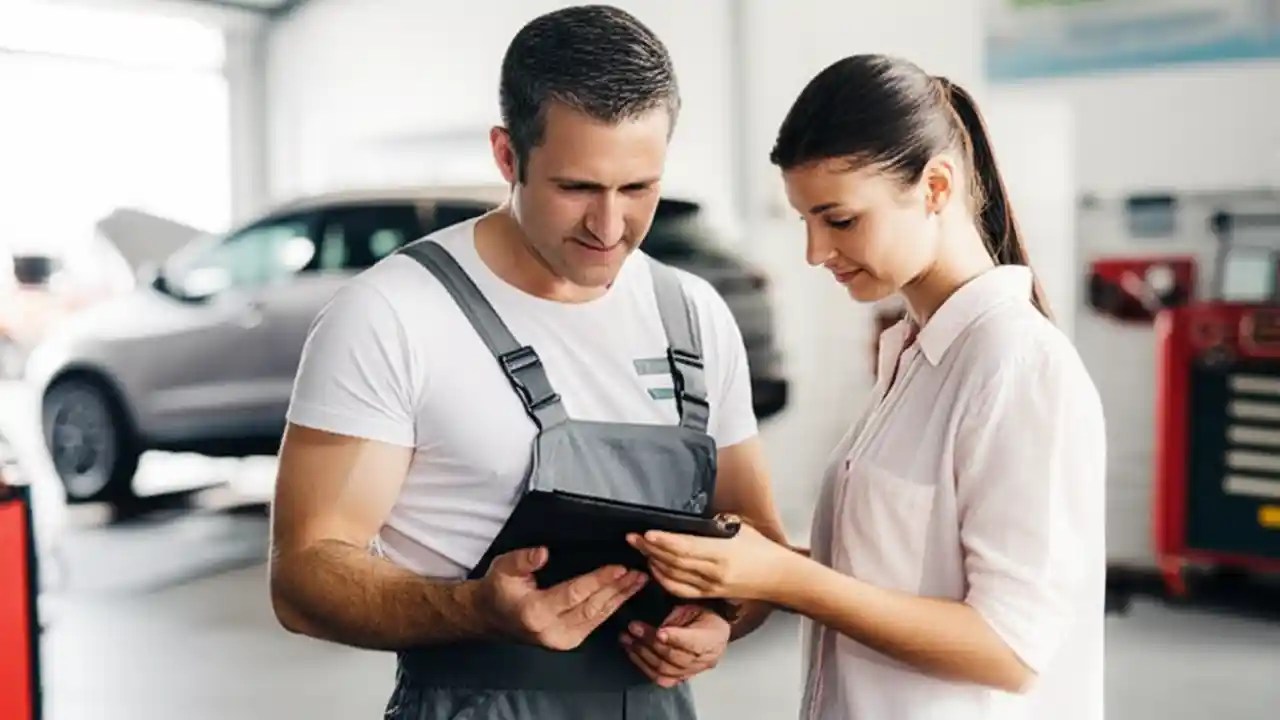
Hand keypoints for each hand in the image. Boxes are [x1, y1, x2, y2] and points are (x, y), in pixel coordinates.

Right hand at [478, 546, 647, 650]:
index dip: (598, 580)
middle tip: (639, 573)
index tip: (619, 567)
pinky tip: (624, 596)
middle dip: (617, 589)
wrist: (490, 617)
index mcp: (535, 613)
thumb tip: (542, 553)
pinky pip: (594, 624)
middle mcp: (551, 631)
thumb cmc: (498, 589)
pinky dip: (611, 609)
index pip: (574, 594)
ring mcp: (561, 640)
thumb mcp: (503, 568)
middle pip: (592, 607)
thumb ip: (523, 560)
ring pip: (597, 618)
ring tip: (638, 582)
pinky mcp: (568, 642)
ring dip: (620, 599)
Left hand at [620, 604, 729, 686]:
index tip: (659, 632)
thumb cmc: (703, 614)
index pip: (693, 642)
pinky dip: (645, 667)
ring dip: (642, 654)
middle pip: (674, 656)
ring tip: (626, 640)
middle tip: (632, 628)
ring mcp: (693, 671)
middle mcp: (704, 659)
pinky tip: (632, 654)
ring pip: (665, 669)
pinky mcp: (682, 678)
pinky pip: (662, 679)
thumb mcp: (693, 607)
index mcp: (712, 637)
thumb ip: (677, 618)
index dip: (675, 638)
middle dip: (650, 642)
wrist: (714, 630)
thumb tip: (656, 630)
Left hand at [627, 521, 794, 601]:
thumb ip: (716, 525)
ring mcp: (710, 586)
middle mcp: (714, 573)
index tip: (647, 533)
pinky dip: (663, 579)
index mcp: (722, 553)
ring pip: (673, 576)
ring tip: (640, 548)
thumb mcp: (741, 529)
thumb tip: (693, 520)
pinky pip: (680, 589)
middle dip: (650, 549)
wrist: (779, 577)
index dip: (663, 541)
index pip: (685, 547)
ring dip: (653, 562)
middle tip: (633, 537)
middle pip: (674, 562)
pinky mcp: (709, 595)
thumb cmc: (763, 550)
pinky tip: (654, 568)